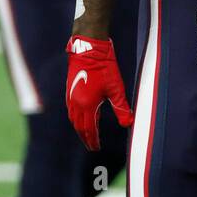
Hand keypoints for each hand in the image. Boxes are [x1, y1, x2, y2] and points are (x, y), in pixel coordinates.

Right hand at [65, 35, 132, 150]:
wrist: (89, 49)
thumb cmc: (104, 68)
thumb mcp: (116, 89)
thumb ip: (121, 108)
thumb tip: (128, 124)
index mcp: (87, 105)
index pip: (89, 129)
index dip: (93, 140)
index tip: (96, 148)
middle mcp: (76, 103)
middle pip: (79, 127)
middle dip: (85, 138)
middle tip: (91, 146)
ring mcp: (70, 97)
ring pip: (73, 119)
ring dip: (79, 129)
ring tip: (86, 136)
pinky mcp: (69, 90)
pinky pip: (70, 111)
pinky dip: (75, 119)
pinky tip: (80, 119)